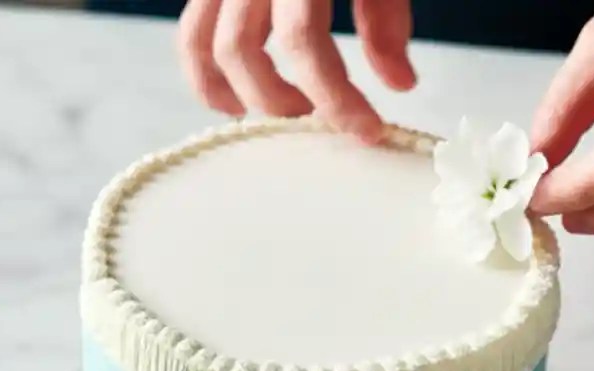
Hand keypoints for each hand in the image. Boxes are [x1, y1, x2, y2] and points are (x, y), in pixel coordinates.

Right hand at [177, 0, 415, 143]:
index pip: (303, 41)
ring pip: (206, 44)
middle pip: (244, 50)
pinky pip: (194, 27)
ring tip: (285, 114)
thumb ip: (387, 15)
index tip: (369, 130)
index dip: (335, 97)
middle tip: (328, 121)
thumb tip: (399, 85)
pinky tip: (235, 100)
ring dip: (241, 93)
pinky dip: (205, 70)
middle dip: (284, 100)